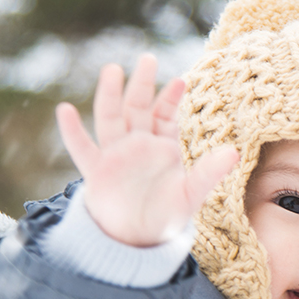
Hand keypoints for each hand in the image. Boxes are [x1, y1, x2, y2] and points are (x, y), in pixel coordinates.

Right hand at [56, 54, 237, 246]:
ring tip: (113, 69)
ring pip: (111, 118)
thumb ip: (209, 172)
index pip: (164, 115)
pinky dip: (73, 131)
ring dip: (110, 94)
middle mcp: (137, 145)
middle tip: (149, 59)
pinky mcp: (97, 171)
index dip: (170, 98)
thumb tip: (234, 152)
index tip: (180, 80)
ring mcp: (115, 155)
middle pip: (138, 107)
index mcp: (161, 148)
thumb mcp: (192, 194)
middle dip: (143, 84)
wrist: (138, 239)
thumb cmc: (166, 216)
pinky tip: (64, 110)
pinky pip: (82, 148)